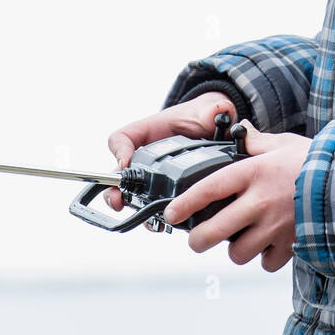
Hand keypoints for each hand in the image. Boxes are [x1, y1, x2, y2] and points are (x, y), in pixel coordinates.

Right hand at [104, 93, 237, 214]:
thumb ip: (211, 111)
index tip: (125, 163)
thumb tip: (219, 111)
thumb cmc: (205, 118)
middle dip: (115, 190)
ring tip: (145, 218)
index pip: (122, 138)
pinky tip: (163, 224)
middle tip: (118, 201)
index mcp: (150, 133)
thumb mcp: (208, 112)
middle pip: (120, 174)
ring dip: (135, 207)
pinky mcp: (170, 191)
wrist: (219, 130)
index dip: (119, 151)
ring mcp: (158, 175)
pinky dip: (156, 217)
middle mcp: (149, 156)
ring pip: (135, 195)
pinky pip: (155, 207)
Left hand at [160, 118, 311, 272]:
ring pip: (238, 253)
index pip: (208, 189)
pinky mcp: (291, 244)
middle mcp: (259, 201)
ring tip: (243, 238)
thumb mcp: (284, 143)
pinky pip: (267, 263)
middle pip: (213, 232)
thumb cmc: (317, 161)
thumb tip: (242, 130)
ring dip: (237, 249)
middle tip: (197, 239)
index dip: (185, 204)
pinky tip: (270, 244)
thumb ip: (257, 141)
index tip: (172, 213)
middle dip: (198, 240)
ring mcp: (275, 226)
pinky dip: (265, 258)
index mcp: (253, 172)